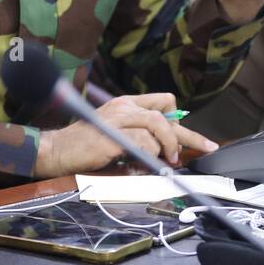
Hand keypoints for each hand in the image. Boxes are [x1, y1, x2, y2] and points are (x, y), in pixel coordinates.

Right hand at [34, 93, 218, 175]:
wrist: (58, 150)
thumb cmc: (85, 146)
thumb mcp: (116, 134)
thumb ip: (138, 135)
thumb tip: (164, 149)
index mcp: (126, 104)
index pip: (163, 102)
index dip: (179, 119)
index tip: (190, 138)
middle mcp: (124, 106)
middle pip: (166, 114)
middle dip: (189, 134)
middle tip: (205, 147)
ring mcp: (118, 119)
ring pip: (157, 125)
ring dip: (168, 145)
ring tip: (169, 160)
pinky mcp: (112, 135)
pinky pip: (143, 141)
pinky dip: (152, 153)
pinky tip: (151, 162)